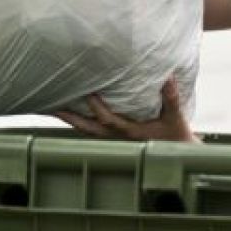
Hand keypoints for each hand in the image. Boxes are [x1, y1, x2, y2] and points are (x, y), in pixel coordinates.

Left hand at [55, 77, 199, 142]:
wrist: (178, 153)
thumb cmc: (175, 135)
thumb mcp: (175, 117)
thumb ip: (171, 97)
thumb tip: (168, 77)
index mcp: (130, 132)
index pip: (108, 120)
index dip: (97, 108)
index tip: (88, 93)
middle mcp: (118, 137)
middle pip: (88, 128)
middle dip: (70, 118)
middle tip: (53, 106)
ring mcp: (114, 139)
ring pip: (87, 130)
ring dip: (71, 119)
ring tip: (54, 108)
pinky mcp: (114, 138)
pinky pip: (92, 130)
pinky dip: (80, 121)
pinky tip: (71, 112)